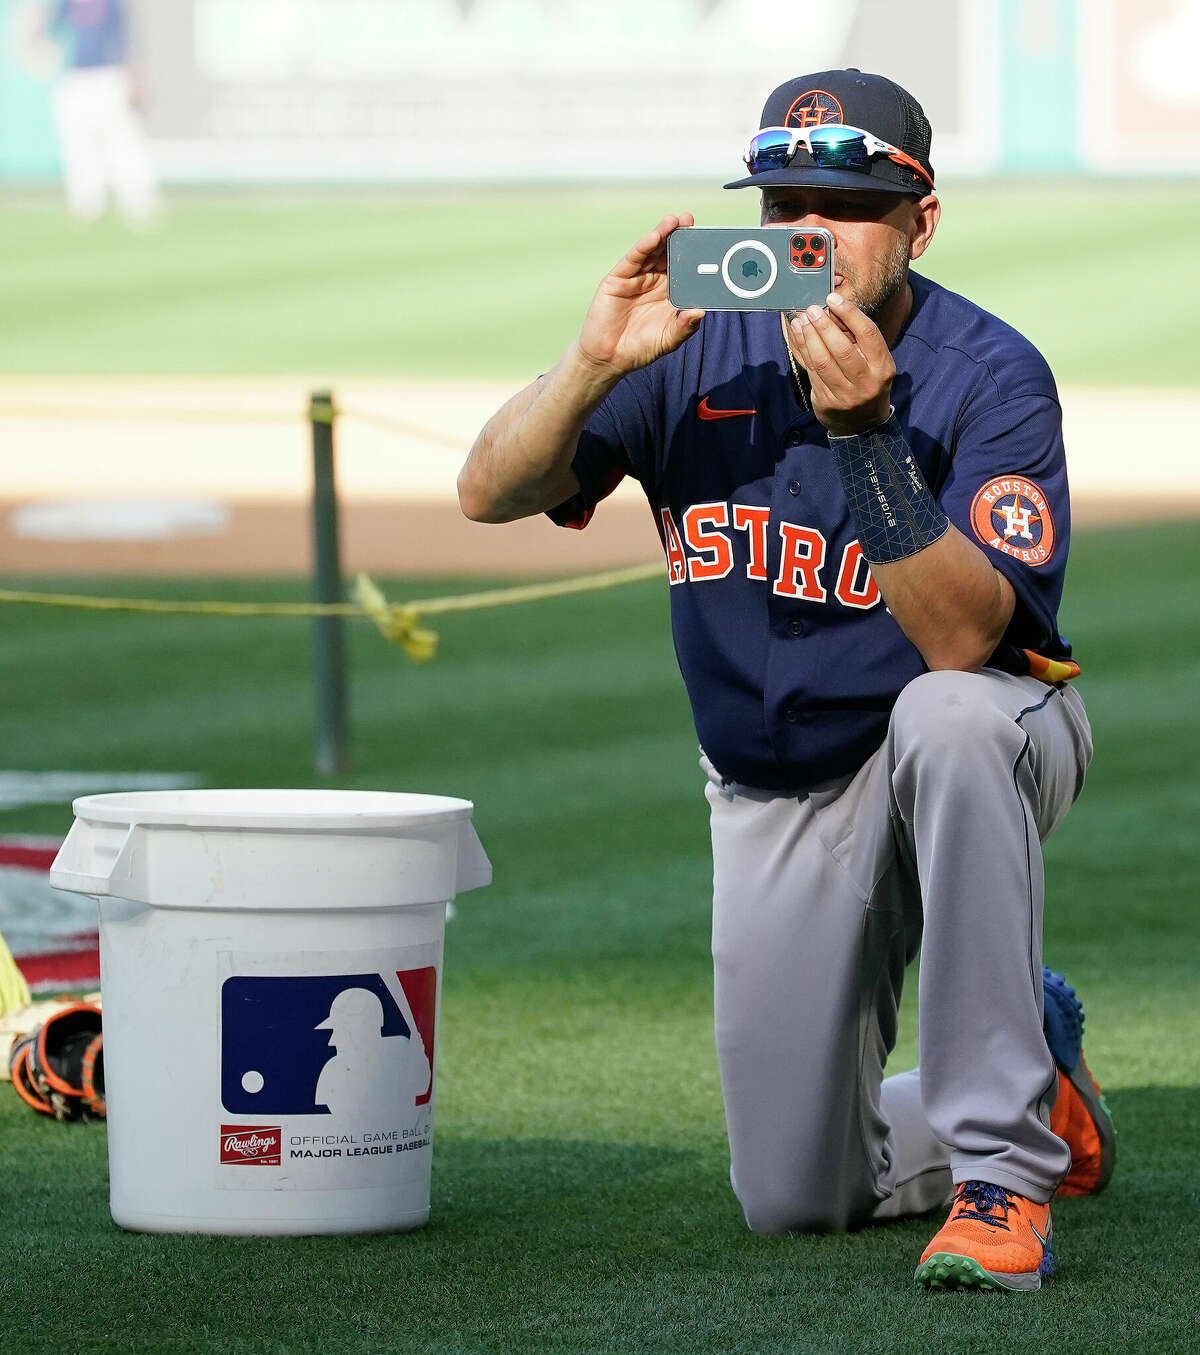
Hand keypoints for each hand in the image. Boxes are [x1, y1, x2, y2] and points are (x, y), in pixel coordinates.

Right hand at [576, 214, 704, 378]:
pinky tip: (654, 236)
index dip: (694, 255)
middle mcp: (654, 282)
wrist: (609, 358)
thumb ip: (684, 327)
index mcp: (669, 294)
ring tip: (675, 221)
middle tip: (691, 221)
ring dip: (663, 234)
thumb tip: (701, 312)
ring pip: (652, 252)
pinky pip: (633, 259)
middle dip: (679, 237)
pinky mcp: (618, 279)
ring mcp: (636, 278)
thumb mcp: (668, 340)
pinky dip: (644, 246)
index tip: (707, 242)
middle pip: (668, 254)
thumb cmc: (640, 349)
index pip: (684, 269)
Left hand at [786, 293, 894, 435]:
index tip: (833, 298)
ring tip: (800, 320)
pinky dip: (801, 351)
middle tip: (812, 309)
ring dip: (808, 338)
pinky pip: (810, 372)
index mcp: (883, 367)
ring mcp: (845, 395)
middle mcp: (866, 382)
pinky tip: (797, 337)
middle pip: (842, 348)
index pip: (868, 334)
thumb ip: (857, 340)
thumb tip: (832, 309)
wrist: (862, 425)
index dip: (850, 313)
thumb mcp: (873, 363)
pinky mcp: (826, 402)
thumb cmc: (867, 383)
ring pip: (822, 362)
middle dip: (824, 326)